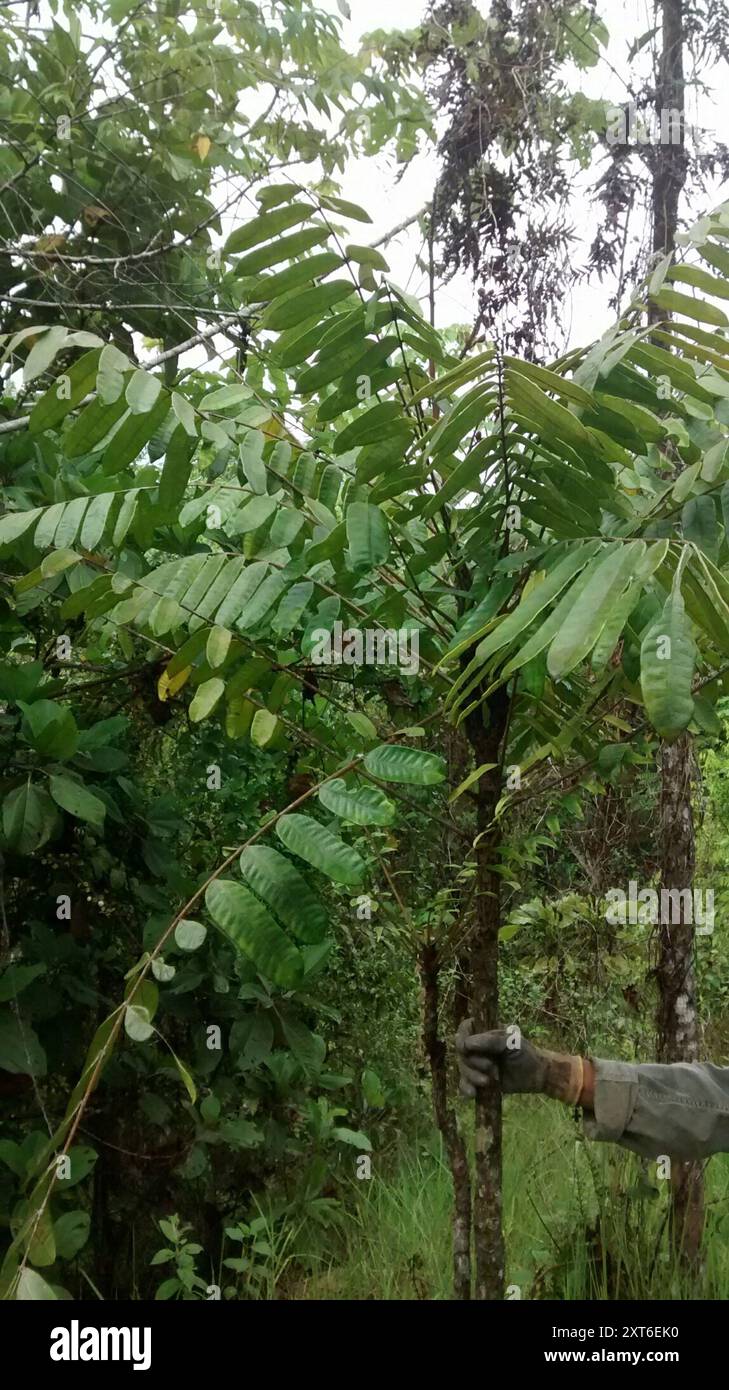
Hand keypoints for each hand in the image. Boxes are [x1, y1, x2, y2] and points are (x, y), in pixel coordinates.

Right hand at [455, 1020, 583, 1104]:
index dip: (462, 1038)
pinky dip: (466, 1088)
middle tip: (491, 1067)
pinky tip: (473, 1093)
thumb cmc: (525, 1053)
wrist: (536, 1075)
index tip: (466, 1048)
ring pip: (462, 1069)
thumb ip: (490, 1041)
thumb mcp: (510, 1042)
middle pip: (461, 1052)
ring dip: (472, 1076)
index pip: (465, 1029)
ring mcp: (477, 1064)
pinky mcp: (478, 1080)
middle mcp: (477, 1047)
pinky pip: (464, 1083)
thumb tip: (466, 1044)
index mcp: (484, 1032)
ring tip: (488, 1082)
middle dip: (473, 1063)